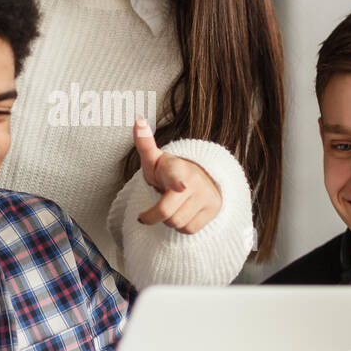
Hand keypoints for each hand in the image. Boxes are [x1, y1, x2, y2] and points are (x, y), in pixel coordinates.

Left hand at [133, 116, 222, 233]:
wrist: (201, 177)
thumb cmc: (169, 171)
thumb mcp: (154, 159)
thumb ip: (144, 143)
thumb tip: (138, 119)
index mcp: (177, 168)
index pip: (177, 176)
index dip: (178, 182)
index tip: (181, 186)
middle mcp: (194, 182)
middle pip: (167, 213)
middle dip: (153, 216)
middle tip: (149, 213)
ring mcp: (206, 197)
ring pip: (178, 224)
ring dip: (169, 221)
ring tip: (171, 207)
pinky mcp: (213, 210)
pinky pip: (189, 230)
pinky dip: (181, 226)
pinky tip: (182, 213)